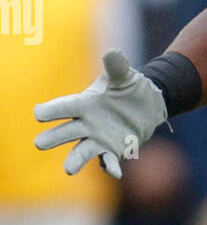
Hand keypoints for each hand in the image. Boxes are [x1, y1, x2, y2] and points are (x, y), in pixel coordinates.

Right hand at [34, 49, 166, 178]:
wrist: (148, 104)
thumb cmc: (130, 86)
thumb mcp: (125, 75)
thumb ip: (117, 67)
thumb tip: (113, 52)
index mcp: (85, 103)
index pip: (66, 106)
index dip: (53, 110)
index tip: (38, 113)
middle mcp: (87, 123)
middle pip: (67, 131)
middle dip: (54, 137)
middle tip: (39, 143)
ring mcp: (99, 138)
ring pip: (83, 150)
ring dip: (76, 160)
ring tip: (69, 169)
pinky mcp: (113, 150)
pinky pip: (109, 160)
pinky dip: (110, 166)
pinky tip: (114, 172)